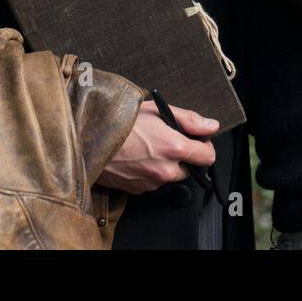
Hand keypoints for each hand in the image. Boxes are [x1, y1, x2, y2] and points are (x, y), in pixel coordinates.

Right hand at [96, 100, 217, 193]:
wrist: (89, 139)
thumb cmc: (122, 122)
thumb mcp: (158, 110)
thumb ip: (190, 120)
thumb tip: (212, 126)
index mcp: (175, 148)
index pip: (208, 157)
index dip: (205, 147)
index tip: (198, 140)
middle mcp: (166, 170)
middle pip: (188, 169)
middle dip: (182, 157)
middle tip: (166, 141)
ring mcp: (151, 182)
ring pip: (169, 177)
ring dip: (165, 166)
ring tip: (147, 148)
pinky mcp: (138, 190)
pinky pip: (152, 183)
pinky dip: (149, 173)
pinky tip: (136, 158)